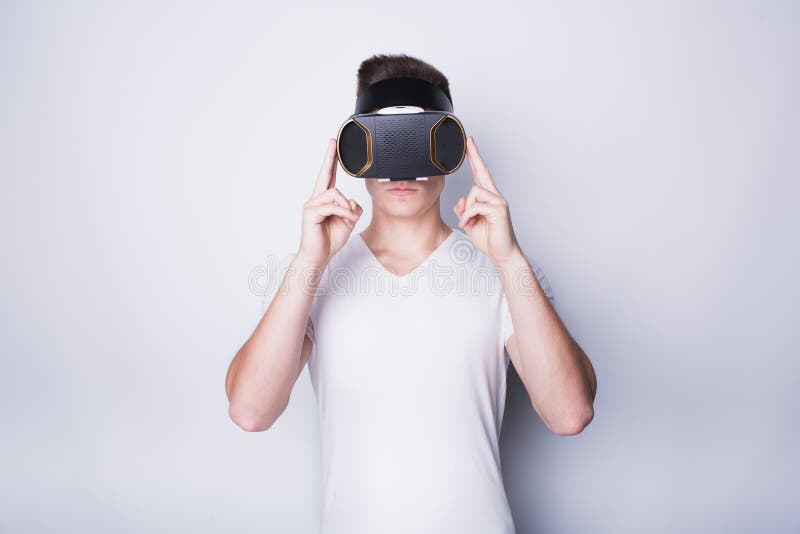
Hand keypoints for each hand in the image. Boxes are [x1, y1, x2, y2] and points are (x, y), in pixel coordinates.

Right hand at [297, 139, 363, 265]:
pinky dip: (343, 212)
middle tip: (333, 141)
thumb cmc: (330, 240)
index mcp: (325, 200)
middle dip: (329, 157)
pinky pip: (332, 205)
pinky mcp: (311, 212)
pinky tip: (347, 220)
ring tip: (350, 218)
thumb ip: (352, 209)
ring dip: (346, 206)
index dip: (332, 161)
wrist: (319, 257)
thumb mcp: (348, 222)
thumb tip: (352, 201)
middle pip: (324, 174)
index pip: (329, 176)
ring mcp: (312, 204)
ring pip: (334, 193)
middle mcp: (316, 199)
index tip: (334, 146)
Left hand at [453, 136, 521, 264]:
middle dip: (475, 155)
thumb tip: (461, 199)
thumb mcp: (469, 222)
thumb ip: (464, 210)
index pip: (481, 174)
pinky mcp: (499, 210)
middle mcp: (495, 196)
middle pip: (482, 172)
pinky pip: (476, 205)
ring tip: (468, 221)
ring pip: (474, 192)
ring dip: (466, 209)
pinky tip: (469, 223)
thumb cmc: (488, 238)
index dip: (475, 158)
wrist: (502, 254)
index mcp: (488, 198)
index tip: (470, 144)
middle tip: (469, 140)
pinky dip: (468, 215)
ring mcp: (499, 202)